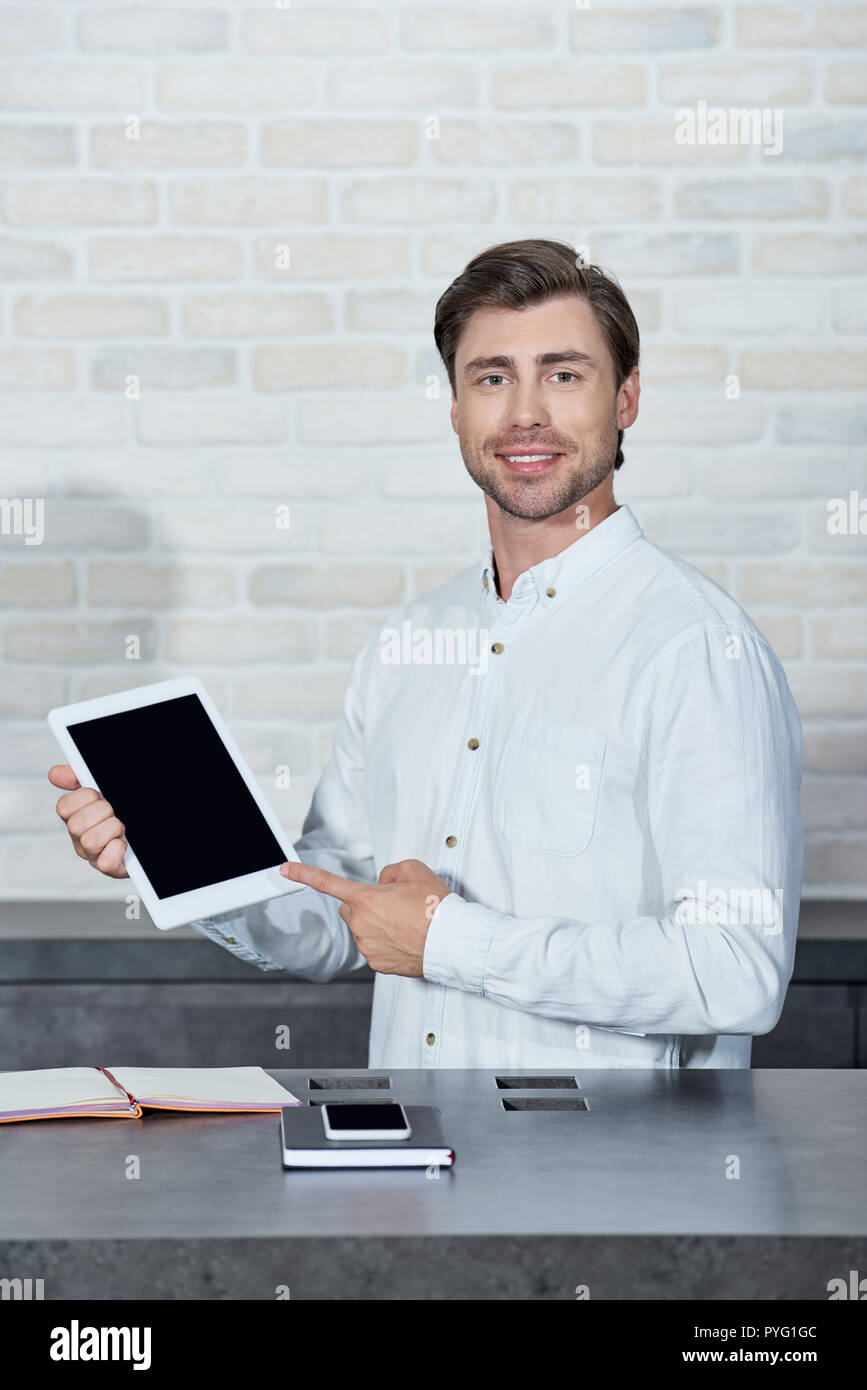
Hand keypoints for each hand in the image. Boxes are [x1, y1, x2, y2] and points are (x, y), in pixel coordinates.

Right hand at [48, 764, 128, 877]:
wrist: (147, 836)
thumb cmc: (121, 811)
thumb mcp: (101, 791)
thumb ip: (78, 778)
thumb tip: (54, 773)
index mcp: (75, 816)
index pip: (64, 806)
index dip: (86, 797)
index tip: (100, 796)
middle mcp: (79, 837)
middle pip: (76, 824)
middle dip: (102, 812)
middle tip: (114, 813)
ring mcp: (92, 855)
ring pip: (90, 841)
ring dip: (112, 829)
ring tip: (121, 829)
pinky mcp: (108, 868)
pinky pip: (105, 861)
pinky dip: (118, 849)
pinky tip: (124, 844)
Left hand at [280, 857, 449, 976]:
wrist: (452, 941)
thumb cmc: (436, 907)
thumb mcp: (414, 870)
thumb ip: (390, 872)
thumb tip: (383, 884)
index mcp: (365, 899)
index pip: (327, 882)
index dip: (303, 873)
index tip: (285, 869)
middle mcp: (361, 924)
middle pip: (350, 908)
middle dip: (364, 904)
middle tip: (393, 905)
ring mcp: (367, 947)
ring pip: (363, 929)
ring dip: (377, 924)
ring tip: (406, 923)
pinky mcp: (377, 964)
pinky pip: (374, 947)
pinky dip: (386, 942)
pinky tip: (406, 938)